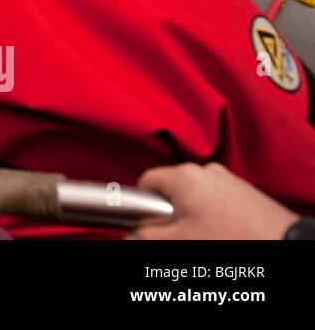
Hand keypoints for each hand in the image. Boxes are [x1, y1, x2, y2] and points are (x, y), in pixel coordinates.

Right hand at [131, 162, 298, 239]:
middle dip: (170, 213)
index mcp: (184, 176)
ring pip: (193, 197)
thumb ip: (145, 234)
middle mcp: (205, 171)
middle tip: (180, 235)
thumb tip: (131, 233)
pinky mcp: (244, 191)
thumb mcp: (179, 240)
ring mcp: (227, 180)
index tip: (146, 223)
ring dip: (192, 215)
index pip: (145, 183)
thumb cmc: (235, 239)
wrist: (282, 243)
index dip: (141, 205)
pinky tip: (222, 232)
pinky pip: (215, 200)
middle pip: (170, 191)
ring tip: (206, 236)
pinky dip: (213, 215)